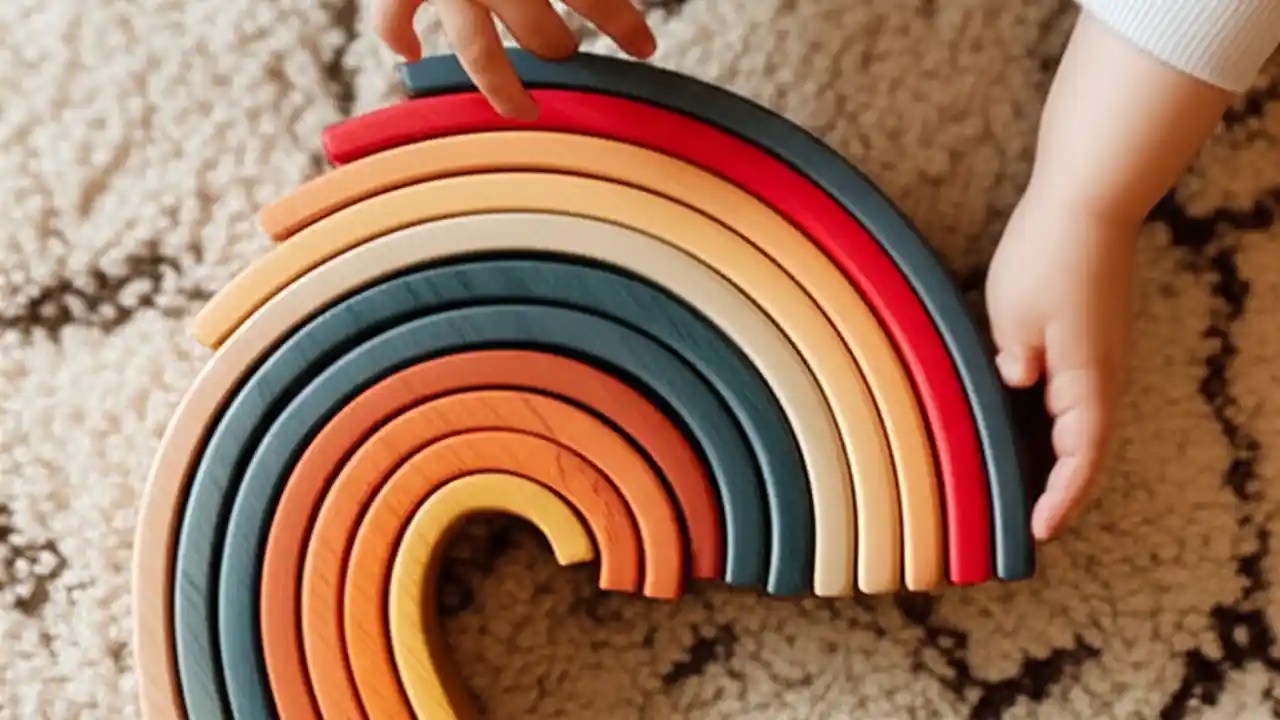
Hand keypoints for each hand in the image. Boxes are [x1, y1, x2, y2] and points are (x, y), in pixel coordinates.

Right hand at [372, 0, 656, 118]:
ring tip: (522, 105)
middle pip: (541, 37)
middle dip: (559, 48)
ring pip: (478, 54)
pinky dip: (399, 37)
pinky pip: (392, 19)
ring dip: (503, 85)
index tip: (645, 47)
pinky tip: (413, 54)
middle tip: (567, 50)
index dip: (625, 26)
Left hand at [985, 191, 1137, 540]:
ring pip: (1082, 423)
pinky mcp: (1091, 337)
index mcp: (1086, 379)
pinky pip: (1076, 395)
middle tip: (1030, 521)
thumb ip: (1013, 360)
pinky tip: (1028, 424)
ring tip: (1025, 484)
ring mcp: (1100, 356)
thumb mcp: (1013, 316)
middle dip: (1062, 489)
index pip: (1081, 457)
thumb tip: (1016, 381)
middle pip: (1086, 449)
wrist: (1088, 201)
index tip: (1040, 531)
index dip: (1061, 498)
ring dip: (1059, 458)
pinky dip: (1056, 423)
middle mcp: (1103, 375)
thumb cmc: (1048, 256)